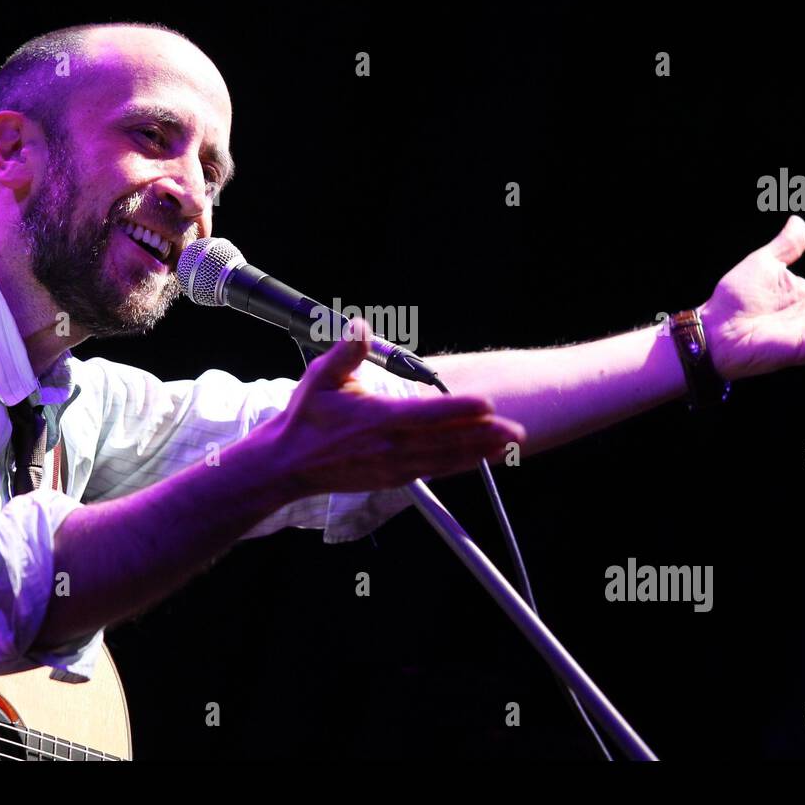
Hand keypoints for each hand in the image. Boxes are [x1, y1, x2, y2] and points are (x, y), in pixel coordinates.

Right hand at [264, 319, 525, 494]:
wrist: (288, 465)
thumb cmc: (306, 418)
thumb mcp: (321, 377)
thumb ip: (346, 351)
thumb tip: (360, 325)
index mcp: (377, 419)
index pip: (426, 413)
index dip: (458, 409)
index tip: (487, 403)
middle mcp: (391, 446)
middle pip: (446, 441)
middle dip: (484, 435)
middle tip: (516, 428)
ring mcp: (395, 466)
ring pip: (446, 459)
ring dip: (480, 451)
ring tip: (510, 443)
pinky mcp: (396, 479)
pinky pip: (437, 470)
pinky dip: (462, 464)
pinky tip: (483, 457)